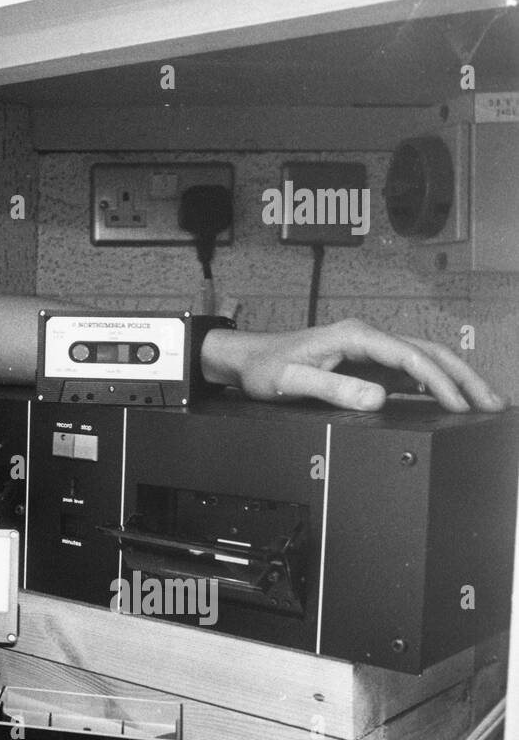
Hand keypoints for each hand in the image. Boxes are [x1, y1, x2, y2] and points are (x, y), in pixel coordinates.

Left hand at [202, 319, 507, 411]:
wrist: (246, 359)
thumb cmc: (264, 368)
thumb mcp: (290, 381)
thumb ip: (332, 388)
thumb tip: (377, 399)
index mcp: (354, 336)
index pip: (409, 355)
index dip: (438, 380)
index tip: (458, 404)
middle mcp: (367, 338)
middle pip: (428, 351)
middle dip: (464, 376)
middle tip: (492, 402)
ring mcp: (370, 350)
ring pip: (424, 359)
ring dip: (456, 378)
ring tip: (486, 402)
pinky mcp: (368, 364)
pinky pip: (410, 371)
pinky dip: (436, 383)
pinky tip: (452, 400)